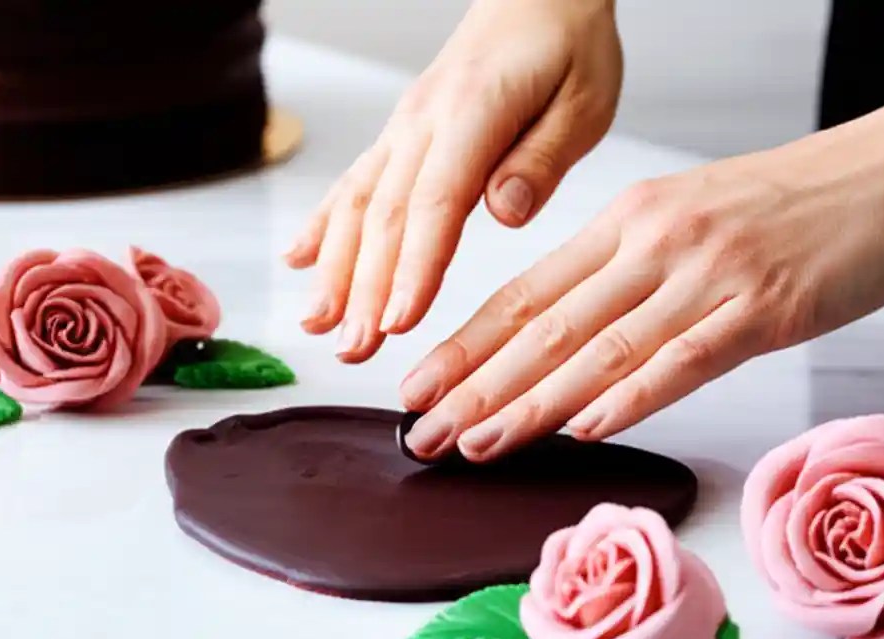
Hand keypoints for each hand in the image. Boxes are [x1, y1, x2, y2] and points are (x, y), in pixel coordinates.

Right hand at [284, 0, 622, 362]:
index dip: (414, 266)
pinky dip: (323, 225)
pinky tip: (300, 261)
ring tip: (317, 323)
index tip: (399, 320)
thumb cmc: (568, 47)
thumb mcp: (583, 102)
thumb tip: (504, 213)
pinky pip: (352, 182)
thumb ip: (540, 160)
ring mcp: (403, 128)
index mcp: (473, 113)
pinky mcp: (399, 135)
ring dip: (335, 268)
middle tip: (354, 347)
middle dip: (365, 287)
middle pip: (385, 214)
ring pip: (357, 203)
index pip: (436, 202)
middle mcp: (424, 121)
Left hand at [398, 109, 883, 461]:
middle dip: (475, 386)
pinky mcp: (764, 306)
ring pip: (600, 349)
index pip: (525, 292)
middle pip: (545, 327)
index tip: (417, 386)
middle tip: (423, 432)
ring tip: (478, 443)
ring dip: (531, 404)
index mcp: (627, 221)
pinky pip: (684, 358)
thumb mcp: (689, 220)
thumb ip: (626, 274)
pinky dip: (630, 397)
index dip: (466, 344)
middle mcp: (654, 244)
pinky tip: (585, 428)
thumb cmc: (789, 204)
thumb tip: (566, 341)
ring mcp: (707, 275)